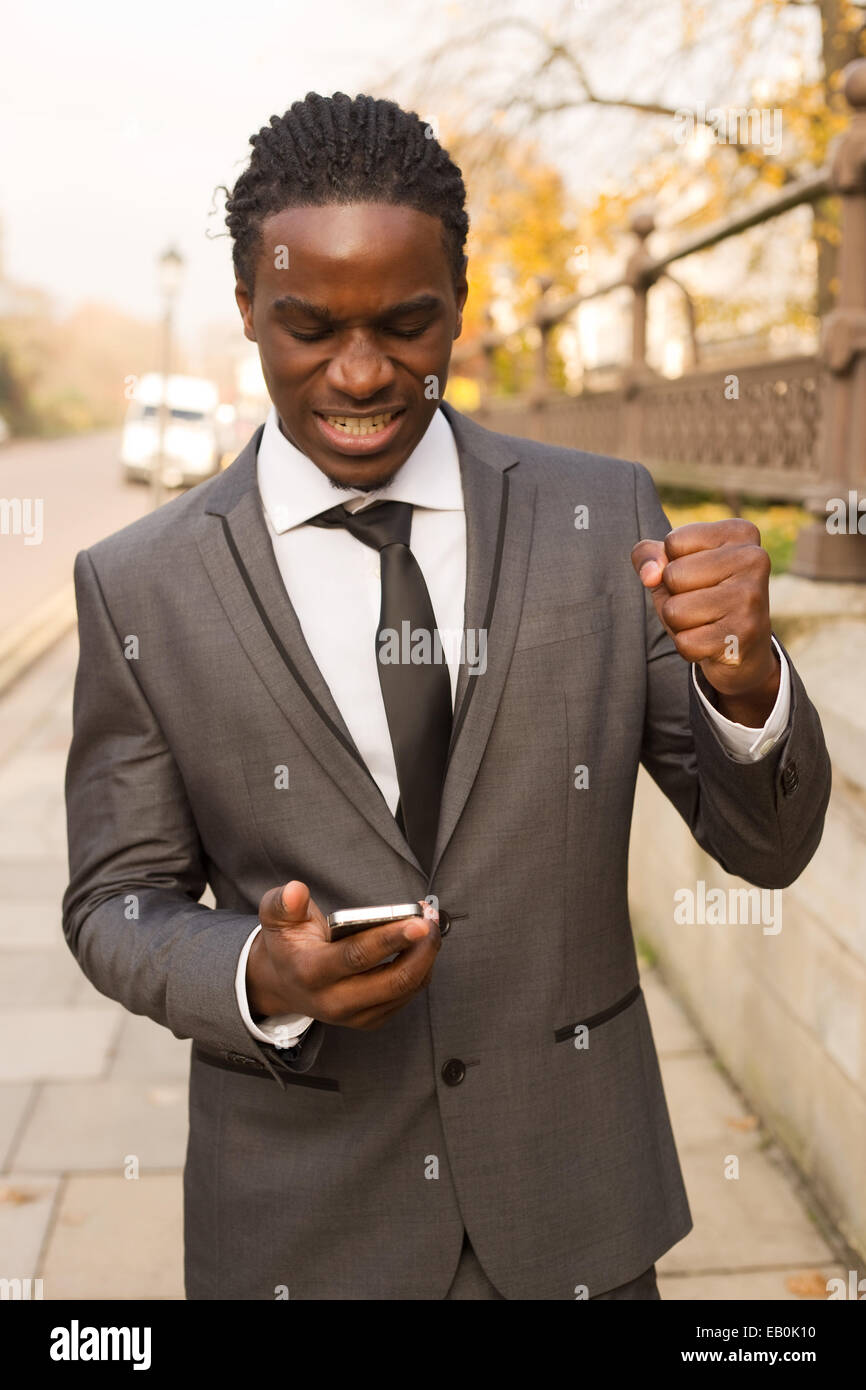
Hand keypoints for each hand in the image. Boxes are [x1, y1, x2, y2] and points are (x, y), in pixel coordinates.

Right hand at [246, 880, 440, 1030]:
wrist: (282, 983)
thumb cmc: (287, 943)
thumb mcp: (275, 916)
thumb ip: (283, 902)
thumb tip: (296, 891)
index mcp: (311, 972)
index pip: (358, 956)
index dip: (391, 938)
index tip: (418, 922)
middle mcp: (334, 1001)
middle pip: (394, 981)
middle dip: (422, 950)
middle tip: (431, 919)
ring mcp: (355, 1015)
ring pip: (406, 989)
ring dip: (426, 957)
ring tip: (430, 925)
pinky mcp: (371, 1019)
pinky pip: (407, 995)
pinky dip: (421, 968)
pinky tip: (421, 944)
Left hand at [631, 519, 780, 724]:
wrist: (742, 649)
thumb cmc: (702, 597)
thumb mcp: (672, 566)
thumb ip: (649, 555)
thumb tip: (649, 575)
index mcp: (740, 532)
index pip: (673, 542)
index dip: (672, 565)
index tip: (700, 575)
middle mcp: (753, 559)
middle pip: (673, 575)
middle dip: (674, 596)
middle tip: (702, 603)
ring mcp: (751, 597)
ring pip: (675, 611)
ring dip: (680, 624)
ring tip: (706, 622)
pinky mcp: (744, 635)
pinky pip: (685, 643)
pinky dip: (689, 648)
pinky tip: (713, 643)